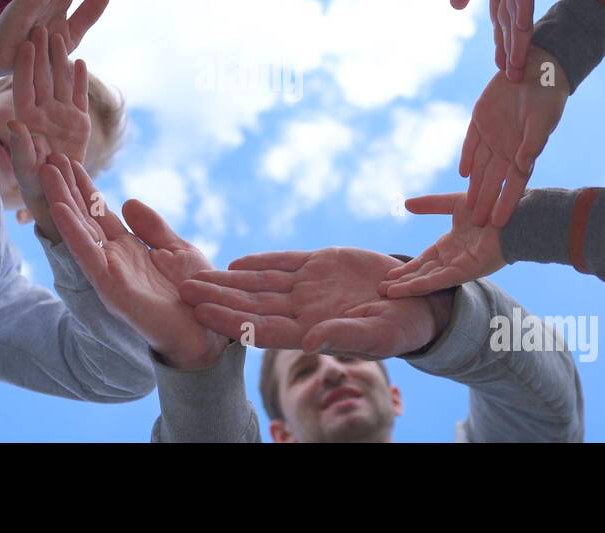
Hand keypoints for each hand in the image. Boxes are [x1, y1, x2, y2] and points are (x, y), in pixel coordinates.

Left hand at [4, 25, 90, 199]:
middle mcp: (43, 111)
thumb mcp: (26, 168)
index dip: (25, 65)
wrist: (59, 192)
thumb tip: (14, 123)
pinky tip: (81, 61)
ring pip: (60, 81)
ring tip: (62, 34)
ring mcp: (61, 115)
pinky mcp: (78, 122)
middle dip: (42, 51)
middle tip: (43, 26)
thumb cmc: (36, 184)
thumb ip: (21, 147)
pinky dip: (80, 80)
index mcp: (26, 118)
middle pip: (42, 76)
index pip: (24, 86)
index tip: (26, 44)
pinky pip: (79, 96)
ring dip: (60, 59)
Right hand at [36, 155, 226, 369]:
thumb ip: (152, 226)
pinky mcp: (112, 288)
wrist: (207, 332)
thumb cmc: (195, 292)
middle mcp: (113, 258)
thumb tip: (128, 201)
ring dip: (62, 201)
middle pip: (83, 215)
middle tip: (47, 156)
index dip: (83, 186)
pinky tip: (62, 209)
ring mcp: (109, 273)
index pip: (98, 211)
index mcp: (127, 248)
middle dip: (66, 186)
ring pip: (80, 230)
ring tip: (46, 172)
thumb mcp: (176, 249)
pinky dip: (75, 232)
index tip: (66, 160)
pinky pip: (89, 256)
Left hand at [181, 248, 451, 358]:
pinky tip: (235, 262)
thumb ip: (343, 337)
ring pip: (260, 283)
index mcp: (311, 331)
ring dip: (229, 279)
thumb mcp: (378, 334)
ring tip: (196, 274)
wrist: (421, 302)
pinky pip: (283, 262)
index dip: (229, 319)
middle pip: (250, 303)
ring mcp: (309, 287)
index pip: (259, 327)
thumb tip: (310, 344)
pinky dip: (260, 261)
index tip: (201, 312)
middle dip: (216, 296)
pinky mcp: (321, 265)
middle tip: (183, 288)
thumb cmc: (402, 327)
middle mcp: (303, 310)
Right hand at [380, 193, 504, 296]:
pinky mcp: (468, 271)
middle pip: (422, 273)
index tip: (388, 276)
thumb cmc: (492, 206)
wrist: (516, 214)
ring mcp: (461, 267)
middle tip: (380, 290)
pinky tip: (407, 289)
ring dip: (408, 287)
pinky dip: (423, 284)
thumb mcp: (455, 203)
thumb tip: (406, 204)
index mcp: (451, 245)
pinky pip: (441, 280)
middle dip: (402, 282)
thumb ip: (431, 205)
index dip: (406, 268)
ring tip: (387, 294)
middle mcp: (454, 259)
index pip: (423, 261)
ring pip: (428, 280)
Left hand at [458, 45, 568, 226]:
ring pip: (480, 167)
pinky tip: (463, 173)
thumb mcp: (542, 121)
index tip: (499, 223)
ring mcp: (493, 136)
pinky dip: (467, 157)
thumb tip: (523, 165)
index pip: (513, 183)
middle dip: (485, 202)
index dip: (505, 203)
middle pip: (493, 180)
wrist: (536, 69)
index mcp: (525, 151)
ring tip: (467, 208)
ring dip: (475, 186)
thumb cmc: (547, 96)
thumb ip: (531, 144)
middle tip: (476, 225)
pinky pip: (471, 143)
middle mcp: (507, 148)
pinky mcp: (480, 120)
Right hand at [478, 0, 538, 79]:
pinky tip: (522, 30)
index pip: (501, 21)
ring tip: (519, 67)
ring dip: (519, 42)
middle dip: (513, 52)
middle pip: (511, 26)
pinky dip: (522, 11)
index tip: (503, 69)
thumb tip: (455, 7)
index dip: (502, 45)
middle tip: (515, 80)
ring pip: (518, 15)